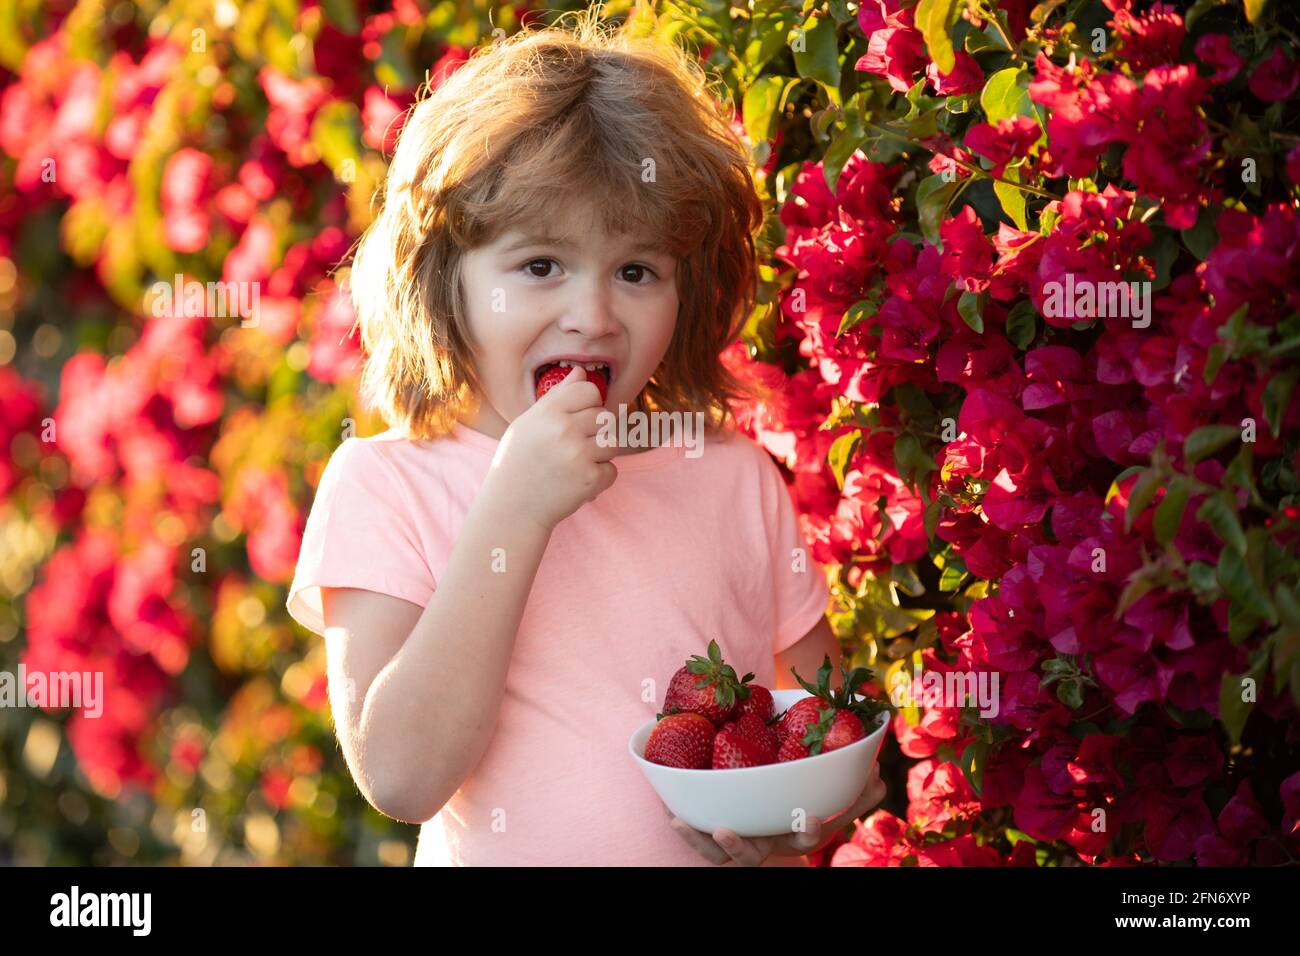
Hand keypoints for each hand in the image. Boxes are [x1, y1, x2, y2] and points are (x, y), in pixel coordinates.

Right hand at [489, 365, 618, 530]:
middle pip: (604, 417)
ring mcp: (578, 455)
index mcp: (548, 412)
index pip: (590, 391)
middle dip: (593, 432)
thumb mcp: (529, 422)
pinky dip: (599, 478)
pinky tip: (577, 481)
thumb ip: (557, 396)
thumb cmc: (519, 461)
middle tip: (571, 449)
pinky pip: (612, 470)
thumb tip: (581, 371)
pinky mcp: (590, 480)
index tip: (575, 421)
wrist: (512, 507)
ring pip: (612, 443)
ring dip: (599, 455)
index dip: (587, 406)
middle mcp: (564, 430)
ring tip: (576, 463)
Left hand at [666, 764, 885, 865]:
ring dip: (701, 842)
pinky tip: (674, 813)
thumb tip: (877, 771)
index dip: (809, 831)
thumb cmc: (805, 809)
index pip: (806, 839)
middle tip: (725, 832)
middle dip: (738, 848)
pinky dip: (686, 829)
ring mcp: (739, 843)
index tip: (810, 818)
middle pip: (753, 855)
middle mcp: (765, 844)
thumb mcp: (833, 804)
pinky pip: (700, 841)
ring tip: (682, 824)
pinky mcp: (715, 838)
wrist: (773, 822)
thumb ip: (857, 791)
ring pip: (717, 855)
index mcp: (793, 836)